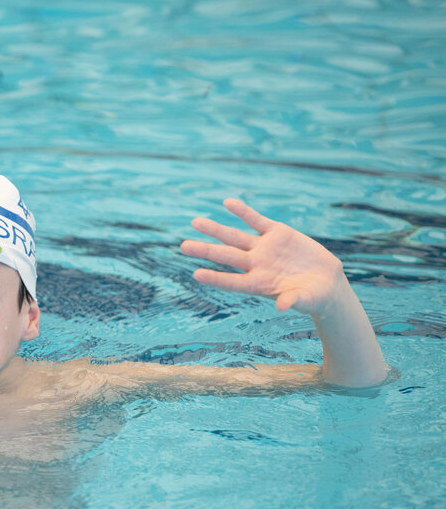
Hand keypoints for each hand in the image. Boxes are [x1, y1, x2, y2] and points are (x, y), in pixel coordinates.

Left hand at [180, 199, 346, 315]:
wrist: (326, 281)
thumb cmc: (314, 296)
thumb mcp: (305, 300)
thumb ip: (293, 301)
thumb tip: (282, 306)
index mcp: (259, 284)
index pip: (232, 281)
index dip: (215, 278)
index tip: (196, 274)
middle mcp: (256, 265)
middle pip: (226, 256)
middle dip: (205, 250)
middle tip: (183, 246)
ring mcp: (264, 248)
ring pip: (235, 236)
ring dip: (215, 229)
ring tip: (195, 222)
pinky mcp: (277, 233)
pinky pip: (256, 220)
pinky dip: (243, 212)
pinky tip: (227, 203)